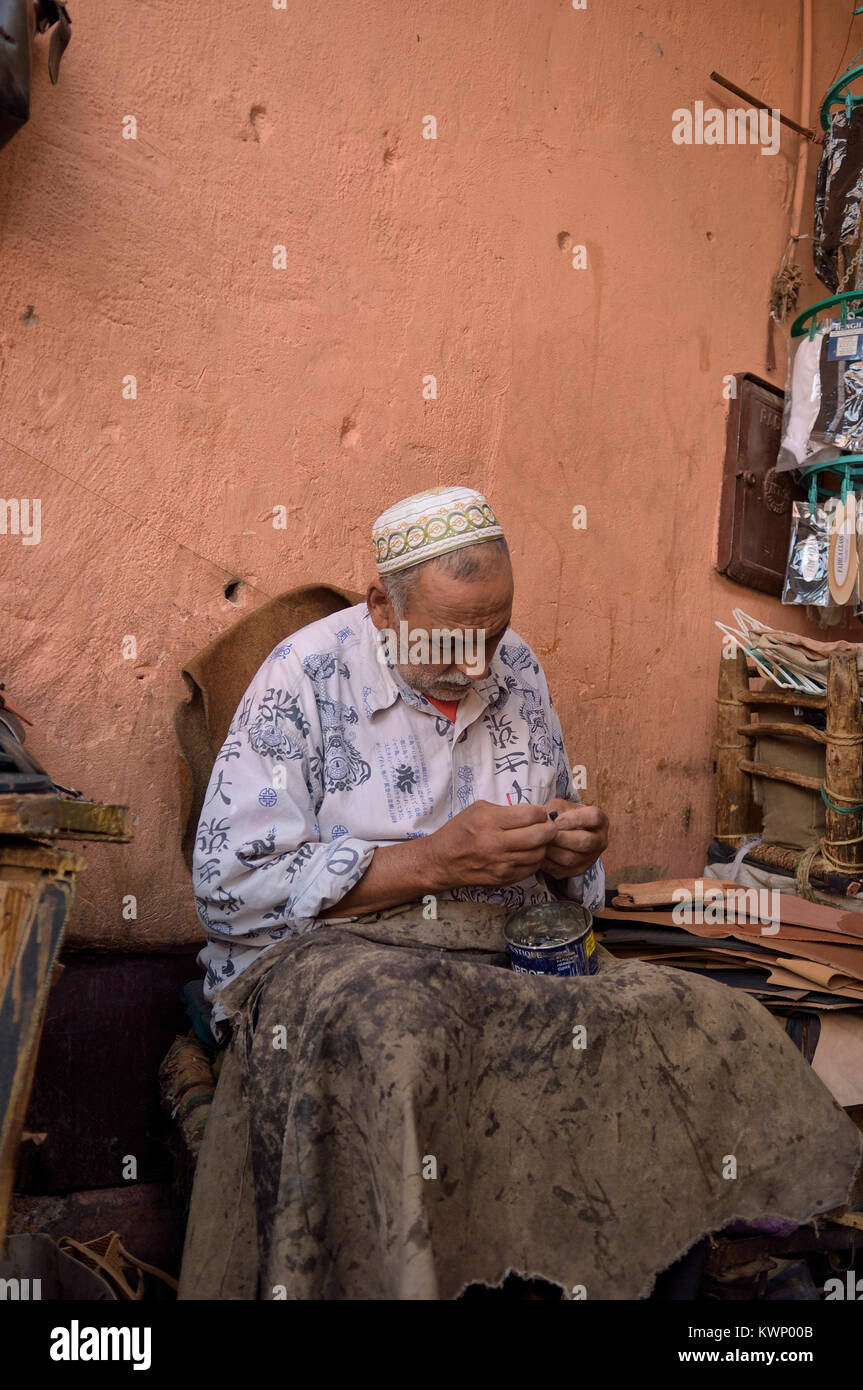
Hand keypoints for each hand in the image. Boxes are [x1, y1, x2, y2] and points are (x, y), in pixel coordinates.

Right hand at [427, 799, 558, 888]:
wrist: (442, 861)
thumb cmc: (459, 831)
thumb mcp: (478, 809)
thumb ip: (505, 810)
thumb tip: (532, 813)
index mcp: (489, 822)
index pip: (530, 815)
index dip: (540, 812)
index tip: (539, 813)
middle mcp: (496, 844)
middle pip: (539, 836)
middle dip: (550, 829)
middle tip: (548, 826)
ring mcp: (501, 865)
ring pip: (539, 854)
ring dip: (543, 845)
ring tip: (538, 839)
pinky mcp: (504, 879)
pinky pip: (531, 868)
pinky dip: (535, 859)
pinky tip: (528, 852)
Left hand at [538, 798, 608, 878]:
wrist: (563, 832)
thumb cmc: (561, 815)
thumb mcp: (560, 806)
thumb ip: (555, 810)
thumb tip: (547, 822)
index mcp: (600, 820)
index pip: (593, 818)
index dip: (574, 819)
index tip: (556, 820)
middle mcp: (600, 841)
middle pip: (584, 842)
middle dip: (561, 838)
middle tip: (545, 834)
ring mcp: (591, 858)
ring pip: (571, 859)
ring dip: (552, 851)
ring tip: (539, 843)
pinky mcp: (579, 870)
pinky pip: (562, 870)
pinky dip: (548, 863)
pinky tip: (539, 854)